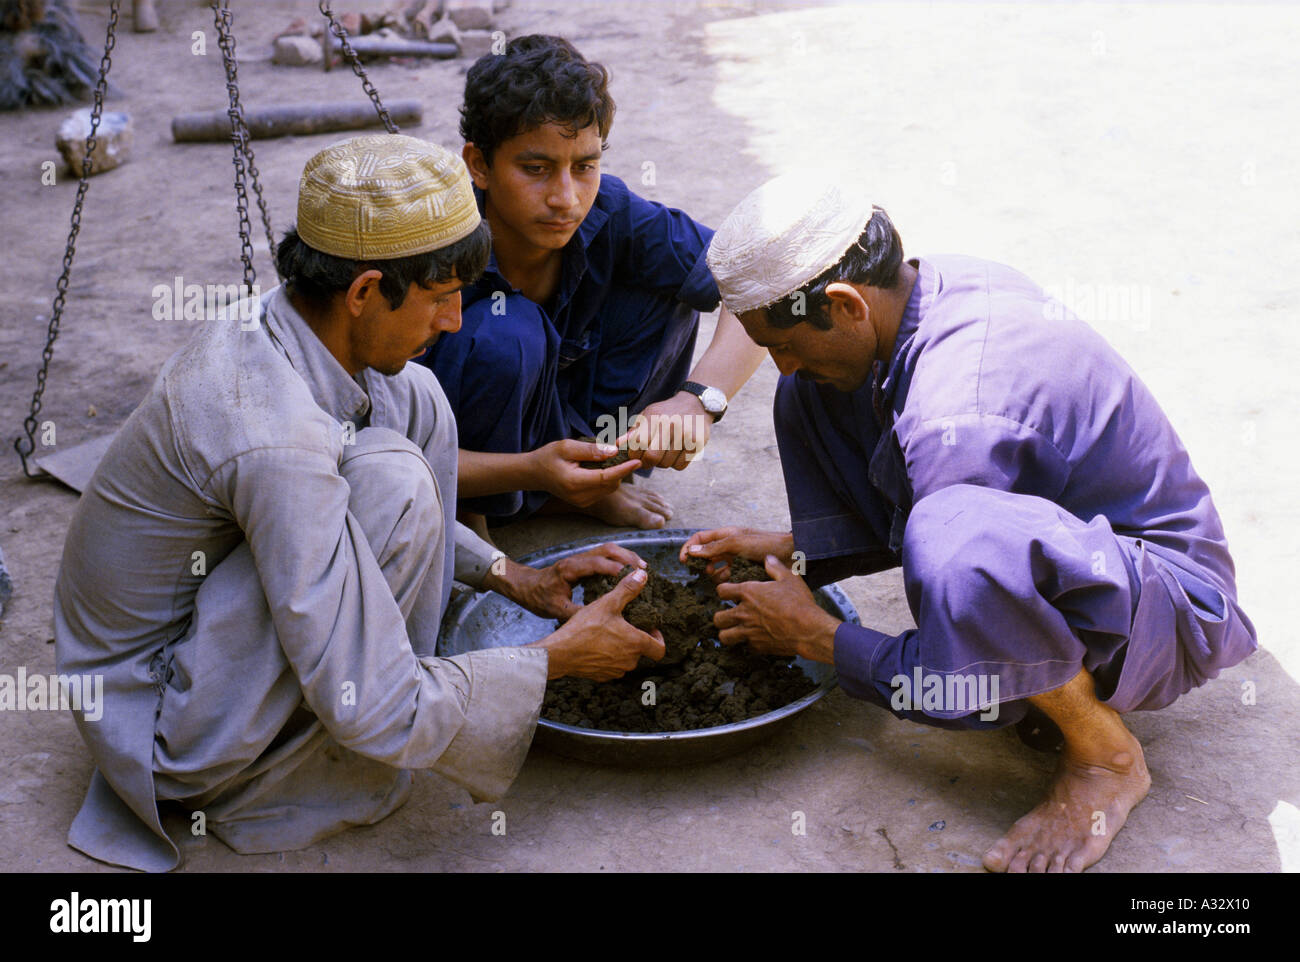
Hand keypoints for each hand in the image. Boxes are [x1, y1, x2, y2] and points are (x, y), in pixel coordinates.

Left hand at [490, 543, 646, 620]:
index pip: (596, 563)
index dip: (615, 568)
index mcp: (570, 569)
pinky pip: (605, 554)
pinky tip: (629, 568)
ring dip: (625, 555)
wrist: (526, 587)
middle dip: (627, 557)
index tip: (631, 576)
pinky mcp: (583, 561)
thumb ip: (576, 614)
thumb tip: (598, 620)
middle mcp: (576, 559)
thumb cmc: (539, 598)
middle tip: (643, 568)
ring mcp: (580, 558)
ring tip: (642, 566)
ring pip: (607, 549)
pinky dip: (619, 558)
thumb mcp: (556, 610)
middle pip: (606, 550)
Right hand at [529, 438, 641, 507]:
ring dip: (615, 475)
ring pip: (610, 489)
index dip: (623, 469)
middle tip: (622, 454)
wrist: (534, 473)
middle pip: (611, 484)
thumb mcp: (566, 446)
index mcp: (575, 482)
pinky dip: (607, 480)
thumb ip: (590, 450)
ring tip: (610, 459)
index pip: (606, 477)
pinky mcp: (584, 503)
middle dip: (620, 470)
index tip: (637, 461)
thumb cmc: (549, 456)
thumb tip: (613, 450)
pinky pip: (603, 491)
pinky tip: (602, 468)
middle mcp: (580, 496)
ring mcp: (582, 502)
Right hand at [531, 567, 666, 679]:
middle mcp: (629, 661)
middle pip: (642, 652)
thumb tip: (642, 575)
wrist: (560, 653)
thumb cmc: (584, 628)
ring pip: (626, 660)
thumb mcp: (608, 603)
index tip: (649, 628)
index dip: (658, 638)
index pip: (660, 649)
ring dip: (622, 649)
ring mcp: (615, 671)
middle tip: (624, 625)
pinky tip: (596, 646)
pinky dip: (608, 658)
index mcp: (636, 643)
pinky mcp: (602, 676)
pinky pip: (612, 667)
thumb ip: (628, 589)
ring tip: (608, 633)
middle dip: (636, 639)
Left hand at [617, 391, 711, 470]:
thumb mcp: (648, 415)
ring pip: (666, 464)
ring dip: (663, 462)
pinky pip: (680, 466)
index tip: (637, 454)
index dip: (635, 454)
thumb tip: (616, 445)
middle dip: (648, 462)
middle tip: (650, 458)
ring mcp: (685, 435)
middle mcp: (670, 425)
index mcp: (654, 418)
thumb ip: (633, 431)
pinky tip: (678, 452)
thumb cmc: (666, 412)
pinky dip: (676, 463)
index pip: (638, 444)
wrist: (696, 403)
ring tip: (666, 451)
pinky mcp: (697, 443)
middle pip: (652, 458)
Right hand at [678, 527, 794, 583]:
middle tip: (707, 572)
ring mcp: (737, 558)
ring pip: (717, 567)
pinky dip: (726, 580)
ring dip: (715, 574)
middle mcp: (729, 545)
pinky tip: (730, 583)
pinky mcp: (745, 570)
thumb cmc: (765, 544)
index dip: (689, 548)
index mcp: (726, 534)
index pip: (700, 539)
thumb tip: (691, 551)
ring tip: (721, 578)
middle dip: (703, 564)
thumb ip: (714, 547)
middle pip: (706, 554)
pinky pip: (729, 576)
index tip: (683, 562)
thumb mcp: (737, 544)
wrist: (792, 554)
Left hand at [714, 556, 838, 662]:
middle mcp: (743, 613)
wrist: (809, 630)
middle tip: (730, 615)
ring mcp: (748, 632)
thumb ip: (775, 567)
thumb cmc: (799, 603)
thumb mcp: (790, 578)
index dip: (724, 591)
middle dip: (721, 616)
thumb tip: (768, 558)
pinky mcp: (757, 646)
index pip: (721, 591)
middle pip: (717, 618)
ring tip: (735, 630)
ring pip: (724, 637)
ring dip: (728, 633)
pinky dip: (748, 644)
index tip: (729, 593)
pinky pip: (745, 646)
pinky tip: (756, 639)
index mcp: (748, 593)